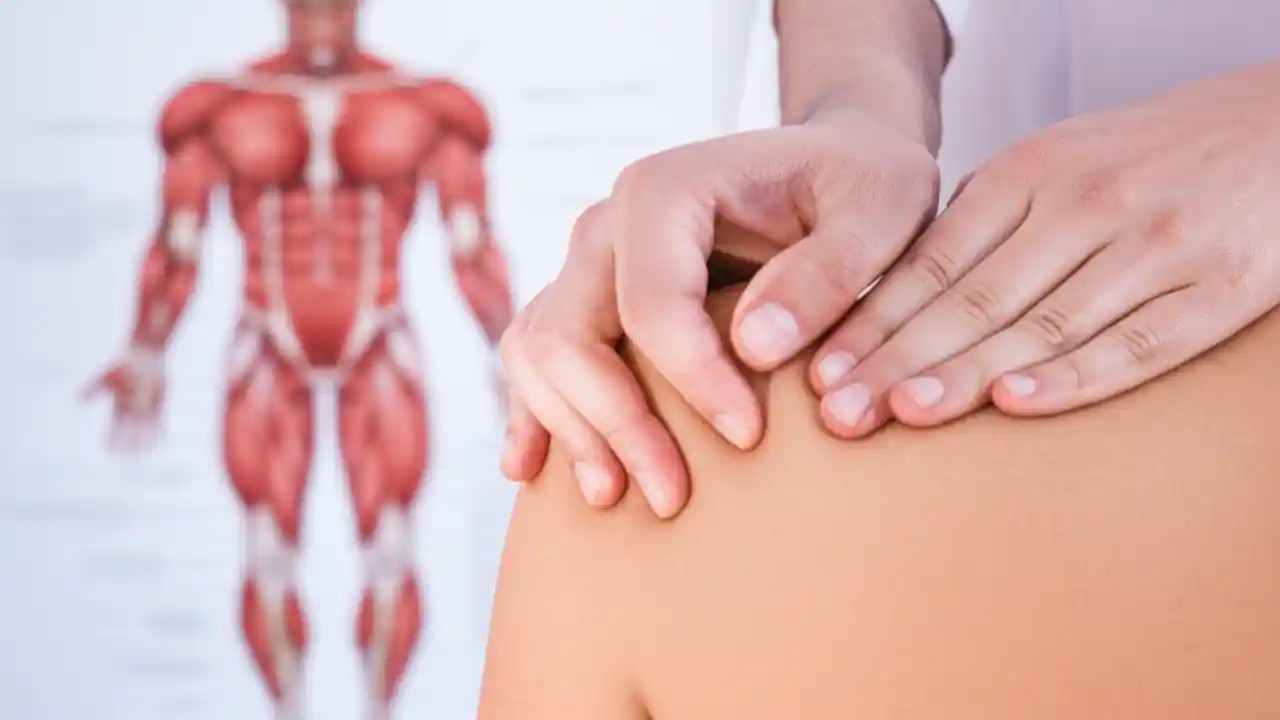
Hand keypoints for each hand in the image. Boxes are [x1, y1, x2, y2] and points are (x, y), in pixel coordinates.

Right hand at [86, 346, 165, 452]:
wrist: (145, 353)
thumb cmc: (124, 362)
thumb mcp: (107, 374)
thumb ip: (93, 388)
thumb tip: (77, 400)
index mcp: (118, 402)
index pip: (113, 425)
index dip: (111, 438)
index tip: (108, 450)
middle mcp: (131, 407)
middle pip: (129, 430)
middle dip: (128, 443)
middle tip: (127, 459)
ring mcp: (146, 405)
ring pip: (144, 428)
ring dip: (144, 440)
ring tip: (145, 454)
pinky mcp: (158, 402)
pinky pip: (159, 420)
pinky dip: (160, 430)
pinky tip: (163, 441)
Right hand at [500, 112, 939, 516]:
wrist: (833, 166)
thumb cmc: (862, 186)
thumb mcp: (881, 206)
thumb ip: (828, 270)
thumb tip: (754, 345)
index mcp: (666, 190)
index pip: (652, 302)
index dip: (692, 380)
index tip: (749, 438)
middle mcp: (607, 224)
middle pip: (571, 334)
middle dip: (616, 424)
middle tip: (672, 499)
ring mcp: (588, 264)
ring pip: (538, 351)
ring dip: (568, 428)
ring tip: (611, 498)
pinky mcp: (588, 299)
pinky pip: (533, 355)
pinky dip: (533, 412)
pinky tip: (534, 470)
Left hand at [812, 62, 1279, 435]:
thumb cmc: (1146, 158)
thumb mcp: (1055, 163)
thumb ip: (983, 222)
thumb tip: (896, 295)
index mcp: (1032, 173)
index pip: (934, 263)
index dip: (872, 321)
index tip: (821, 370)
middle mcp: (1086, 207)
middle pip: (974, 299)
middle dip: (897, 360)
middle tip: (839, 413)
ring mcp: (1154, 247)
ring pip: (1043, 324)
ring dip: (966, 374)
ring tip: (904, 413)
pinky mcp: (1218, 289)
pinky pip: (1137, 344)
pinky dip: (1074, 376)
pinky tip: (1016, 403)